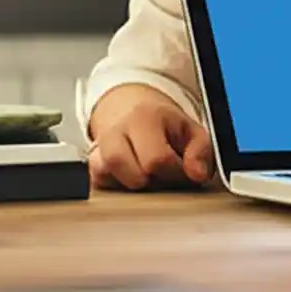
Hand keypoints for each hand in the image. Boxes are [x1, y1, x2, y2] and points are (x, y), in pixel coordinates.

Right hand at [87, 84, 213, 190]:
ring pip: (111, 178)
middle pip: (134, 175)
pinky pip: (101, 183)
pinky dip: (119, 185)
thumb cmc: (162, 122)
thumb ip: (201, 151)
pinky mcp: (90, 164)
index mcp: (144, 117)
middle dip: (155, 181)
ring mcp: (98, 147)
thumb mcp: (190, 130)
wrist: (127, 106)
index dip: (175, 173)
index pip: (158, 160)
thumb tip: (197, 175)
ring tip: (148, 173)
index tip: (182, 170)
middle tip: (164, 172)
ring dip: (134, 184)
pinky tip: (132, 174)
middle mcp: (116, 131)